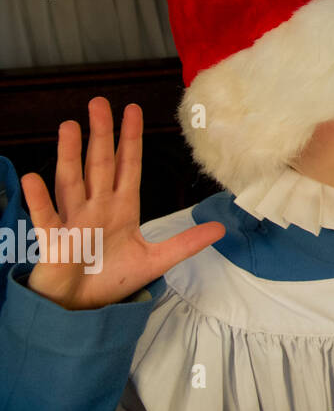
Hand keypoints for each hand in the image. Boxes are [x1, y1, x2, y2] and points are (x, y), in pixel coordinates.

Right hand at [23, 98, 223, 310]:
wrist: (82, 308)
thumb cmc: (111, 278)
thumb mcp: (155, 260)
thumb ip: (185, 243)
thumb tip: (221, 228)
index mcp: (122, 208)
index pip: (128, 166)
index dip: (131, 139)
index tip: (132, 110)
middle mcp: (97, 207)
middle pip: (99, 164)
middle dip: (101, 134)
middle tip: (99, 103)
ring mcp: (74, 220)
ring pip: (71, 181)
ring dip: (69, 154)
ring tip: (68, 126)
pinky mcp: (54, 240)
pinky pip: (46, 217)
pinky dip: (40, 199)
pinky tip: (35, 178)